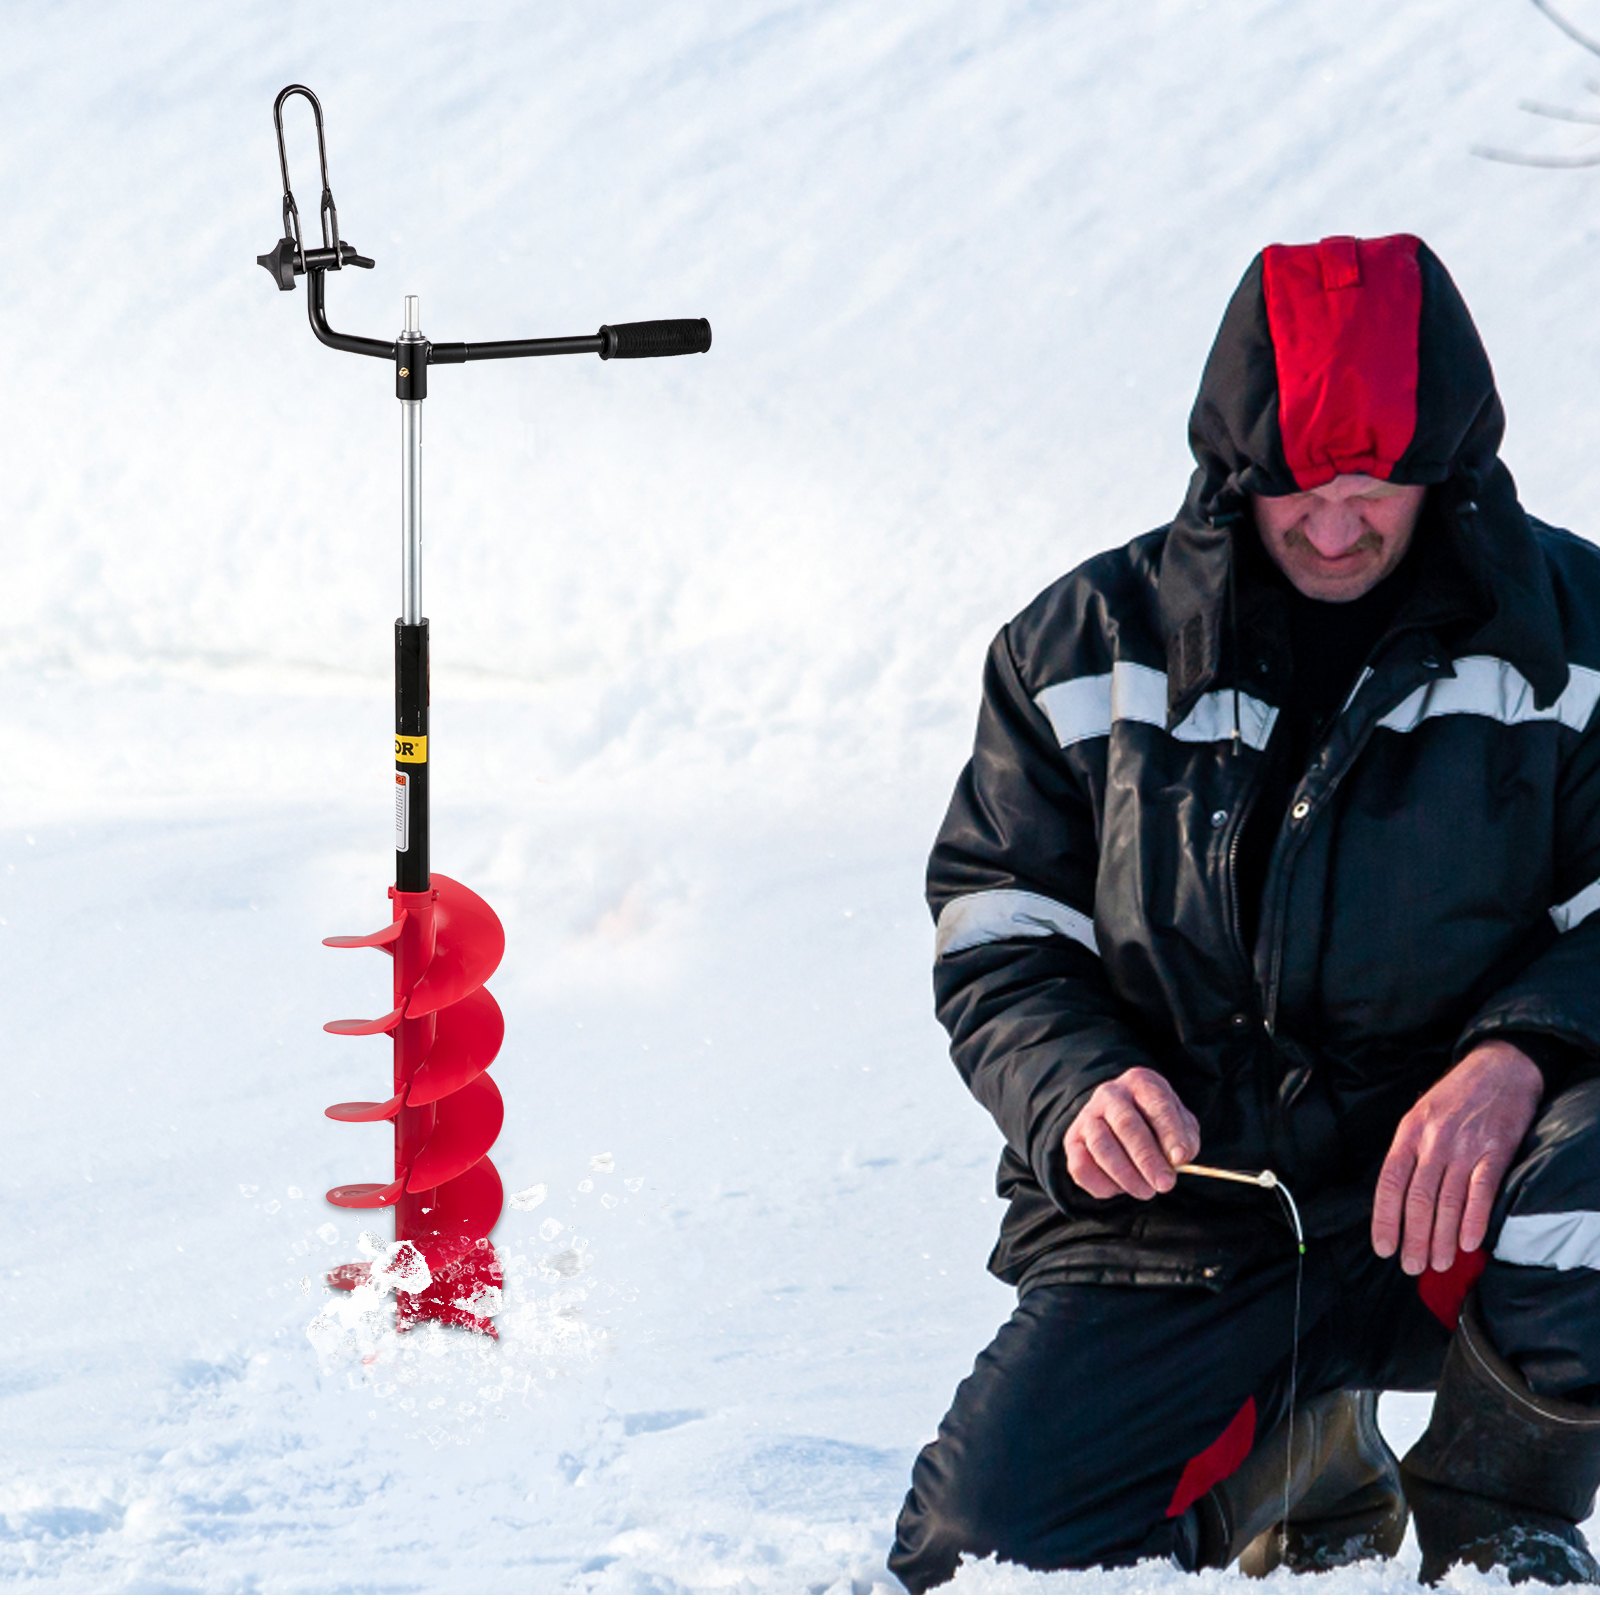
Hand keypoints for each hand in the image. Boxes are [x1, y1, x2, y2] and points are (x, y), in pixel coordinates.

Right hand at [1064, 1066, 1201, 1199]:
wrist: (1119, 1120)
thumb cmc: (1156, 1123)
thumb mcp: (1179, 1123)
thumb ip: (1184, 1138)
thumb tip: (1179, 1158)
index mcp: (1141, 1083)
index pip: (1156, 1105)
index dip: (1169, 1133)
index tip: (1179, 1158)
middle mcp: (1110, 1094)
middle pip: (1126, 1125)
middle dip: (1146, 1158)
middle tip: (1165, 1184)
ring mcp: (1087, 1116)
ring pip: (1101, 1145)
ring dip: (1126, 1174)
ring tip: (1147, 1191)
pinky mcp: (1072, 1141)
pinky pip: (1080, 1166)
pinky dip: (1101, 1183)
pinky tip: (1119, 1189)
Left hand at [1371, 1040, 1544, 1274]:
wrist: (1499, 1069)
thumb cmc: (1455, 1098)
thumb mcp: (1420, 1116)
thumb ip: (1411, 1153)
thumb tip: (1400, 1200)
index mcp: (1409, 1134)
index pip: (1389, 1182)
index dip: (1385, 1218)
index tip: (1384, 1248)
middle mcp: (1433, 1142)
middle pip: (1418, 1198)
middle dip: (1414, 1238)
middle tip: (1413, 1267)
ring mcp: (1465, 1147)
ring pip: (1448, 1200)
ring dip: (1443, 1237)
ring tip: (1439, 1264)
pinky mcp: (1496, 1151)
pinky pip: (1482, 1190)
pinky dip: (1475, 1218)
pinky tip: (1470, 1242)